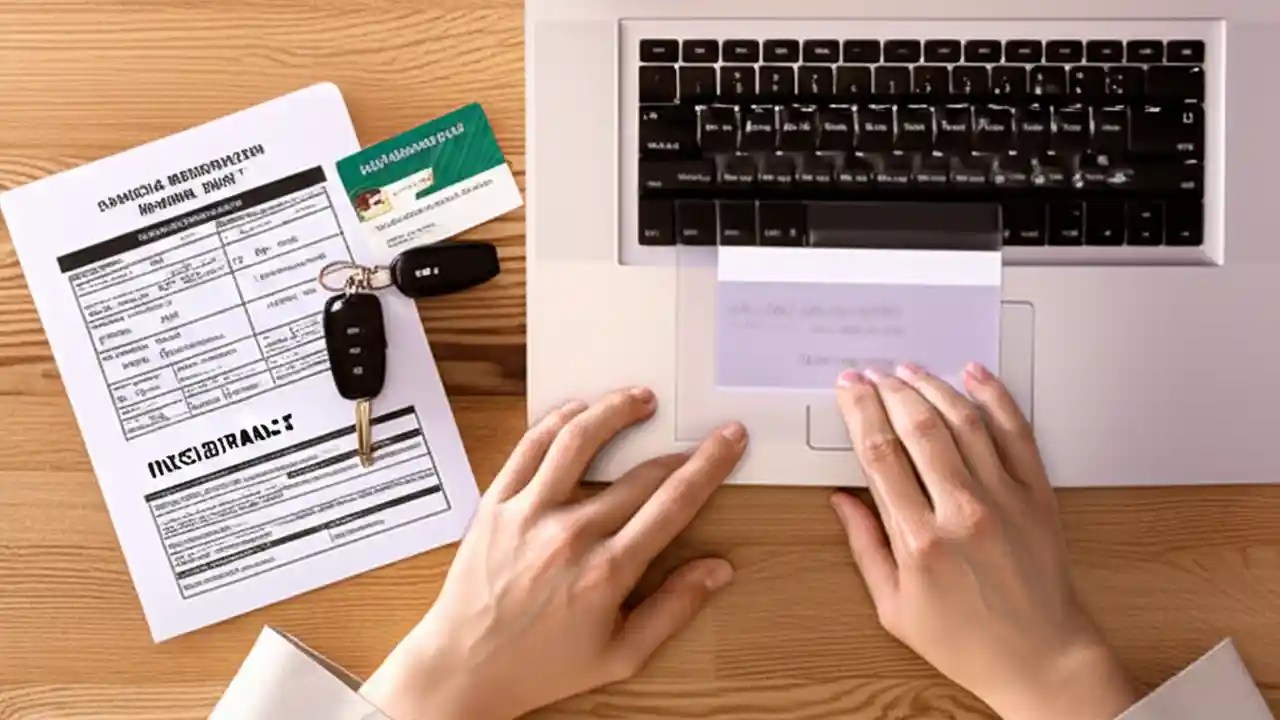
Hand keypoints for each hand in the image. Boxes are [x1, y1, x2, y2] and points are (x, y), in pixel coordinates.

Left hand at [360, 387, 747, 719]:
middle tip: (699, 433)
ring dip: (615, 411)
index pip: (673, 503)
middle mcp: (570, 536)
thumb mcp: (620, 655)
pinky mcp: (496, 504)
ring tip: (639, 398)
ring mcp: (529, 514)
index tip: (728, 440)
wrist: (465, 667)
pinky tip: (577, 410)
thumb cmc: (542, 666)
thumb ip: (673, 609)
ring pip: (579, 441)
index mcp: (607, 572)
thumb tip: (718, 570)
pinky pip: (529, 449)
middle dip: (679, 449)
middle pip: (639, 474)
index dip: (708, 465)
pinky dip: (557, 421)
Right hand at [830, 363, 1139, 719]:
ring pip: (964, 421)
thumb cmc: (967, 642)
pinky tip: (974, 375)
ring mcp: (1004, 500)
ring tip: (910, 369)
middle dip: (889, 391)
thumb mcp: (894, 607)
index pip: (880, 455)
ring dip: (932, 386)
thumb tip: (841, 501)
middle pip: (919, 428)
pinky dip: (995, 398)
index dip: (860, 412)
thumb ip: (864, 547)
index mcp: (919, 542)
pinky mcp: (1037, 496)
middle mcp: (962, 512)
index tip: (850, 391)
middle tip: (872, 372)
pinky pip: (1016, 433)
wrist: (1041, 659)